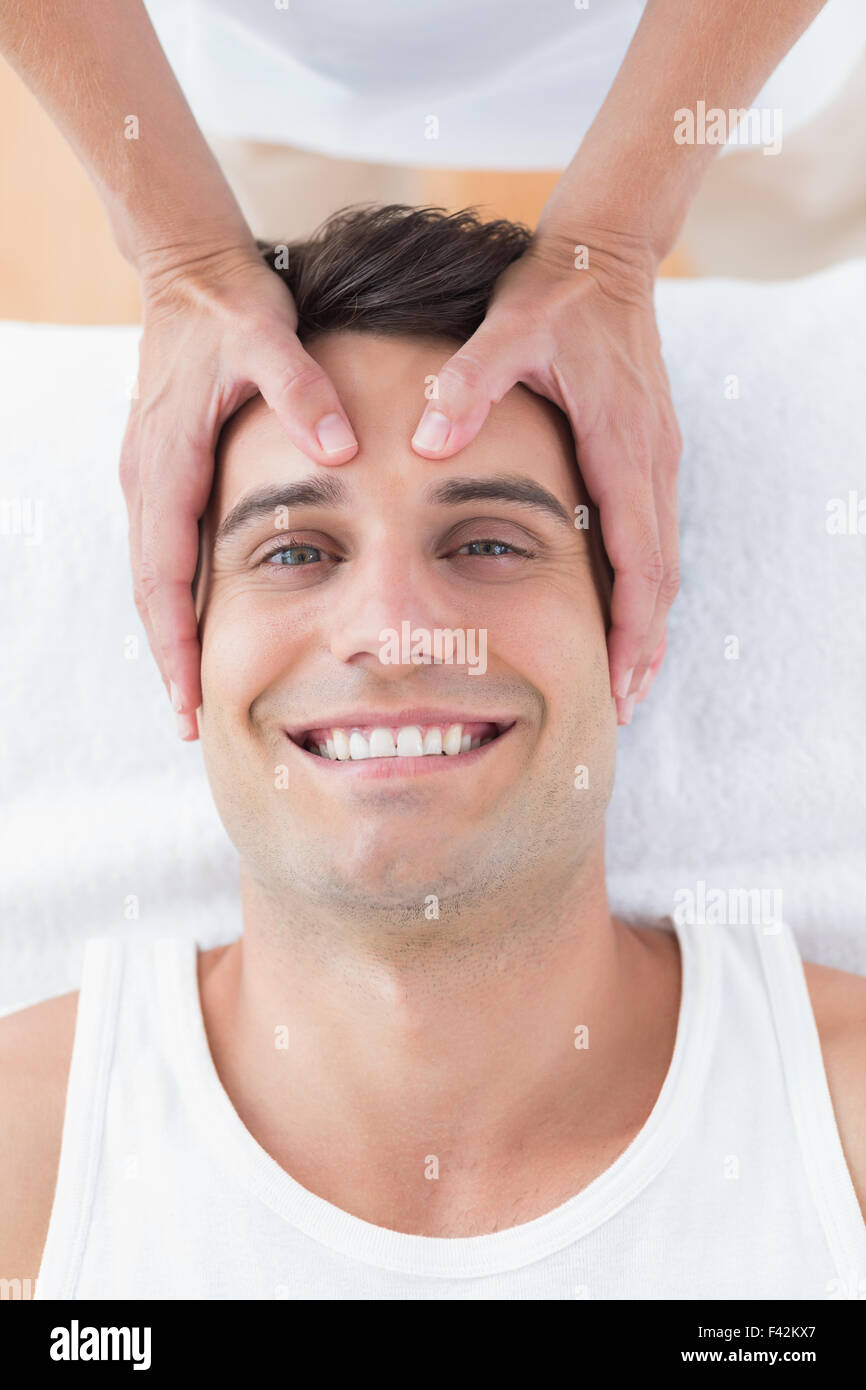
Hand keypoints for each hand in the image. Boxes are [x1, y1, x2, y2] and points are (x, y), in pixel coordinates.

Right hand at [119, 244, 357, 738]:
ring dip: (173, 634)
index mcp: (168, 460)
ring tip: (197, 691)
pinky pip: (169, 548)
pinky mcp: (167, 470)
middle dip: (169, 659)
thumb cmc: (231, 305)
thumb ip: (302, 390)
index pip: (163, 574)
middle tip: (192, 722)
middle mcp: (150, 478)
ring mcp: (153, 475)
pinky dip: (180, 596)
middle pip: (152, 591)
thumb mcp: (268, 337)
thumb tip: (339, 450)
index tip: (188, 699)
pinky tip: (207, 624)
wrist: (191, 267)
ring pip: (157, 575)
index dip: (174, 642)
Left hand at [410, 226, 680, 722]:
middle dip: (642, 645)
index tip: (617, 678)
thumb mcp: (507, 328)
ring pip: (663, 563)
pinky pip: (653, 538)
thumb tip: (427, 443)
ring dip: (648, 625)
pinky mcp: (645, 454)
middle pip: (660, 577)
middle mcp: (649, 461)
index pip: (638, 557)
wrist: (603, 253)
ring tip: (627, 682)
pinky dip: (643, 588)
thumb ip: (467, 384)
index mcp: (620, 445)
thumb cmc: (554, 293)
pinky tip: (622, 615)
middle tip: (623, 706)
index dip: (629, 623)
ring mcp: (653, 460)